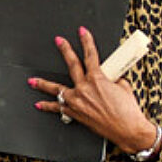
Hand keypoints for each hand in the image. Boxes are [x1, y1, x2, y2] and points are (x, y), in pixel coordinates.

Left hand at [30, 27, 155, 154]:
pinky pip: (58, 109)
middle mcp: (84, 88)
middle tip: (59, 41)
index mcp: (97, 78)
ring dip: (43, 84)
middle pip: (72, 65)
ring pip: (56, 89)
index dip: (86, 41)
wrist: (127, 129)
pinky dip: (48, 106)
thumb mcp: (124, 87)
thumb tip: (109, 78)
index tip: (82, 32)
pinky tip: (39, 104)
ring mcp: (77, 102)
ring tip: (33, 81)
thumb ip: (113, 79)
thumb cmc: (128, 111)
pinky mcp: (75, 114)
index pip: (90, 54)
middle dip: (65, 51)